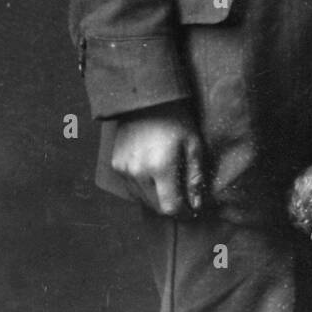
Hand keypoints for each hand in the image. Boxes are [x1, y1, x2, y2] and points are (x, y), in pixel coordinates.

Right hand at [109, 101, 205, 216]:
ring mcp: (124, 170)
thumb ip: (195, 177)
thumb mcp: (193, 144)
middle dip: (171, 206)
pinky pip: (131, 188)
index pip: (170, 207)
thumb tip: (196, 203)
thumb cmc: (175, 120)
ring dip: (157, 198)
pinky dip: (144, 188)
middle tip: (183, 197)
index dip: (184, 212)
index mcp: (161, 167)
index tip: (192, 208)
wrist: (146, 100)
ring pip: (142, 200)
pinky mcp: (115, 165)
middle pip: (155, 207)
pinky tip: (154, 176)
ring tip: (169, 184)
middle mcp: (139, 172)